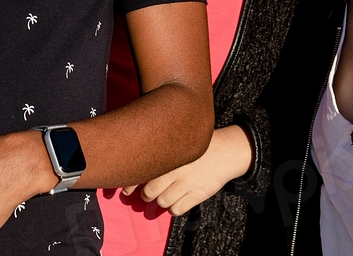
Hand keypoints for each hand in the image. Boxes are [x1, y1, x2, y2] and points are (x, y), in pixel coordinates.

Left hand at [122, 125, 251, 216]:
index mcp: (169, 154)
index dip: (130, 184)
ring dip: (161, 201)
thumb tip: (136, 166)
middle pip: (150, 191)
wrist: (226, 151)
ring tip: (165, 195)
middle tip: (148, 193)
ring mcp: (188, 183)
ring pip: (162, 202)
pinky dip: (173, 208)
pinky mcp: (198, 194)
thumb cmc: (198, 147)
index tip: (125, 190)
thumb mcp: (179, 144)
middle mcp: (177, 169)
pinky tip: (176, 201)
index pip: (143, 172)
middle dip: (146, 195)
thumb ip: (160, 153)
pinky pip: (177, 210)